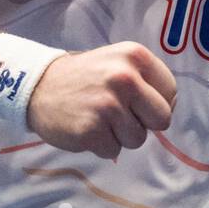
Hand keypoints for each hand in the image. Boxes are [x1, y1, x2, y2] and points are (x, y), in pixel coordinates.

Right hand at [25, 41, 176, 159]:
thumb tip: (170, 109)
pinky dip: (101, 145)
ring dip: (120, 135)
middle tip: (120, 114)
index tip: (136, 101)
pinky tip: (87, 127)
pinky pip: (114, 151)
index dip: (156, 102)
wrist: (37, 86)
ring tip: (99, 118)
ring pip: (138, 139)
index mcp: (135, 56)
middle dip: (144, 122)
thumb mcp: (118, 62)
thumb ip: (145, 79)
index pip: (171, 92)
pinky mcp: (91, 130)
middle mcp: (124, 77)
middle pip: (162, 119)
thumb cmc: (85, 76)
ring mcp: (107, 105)